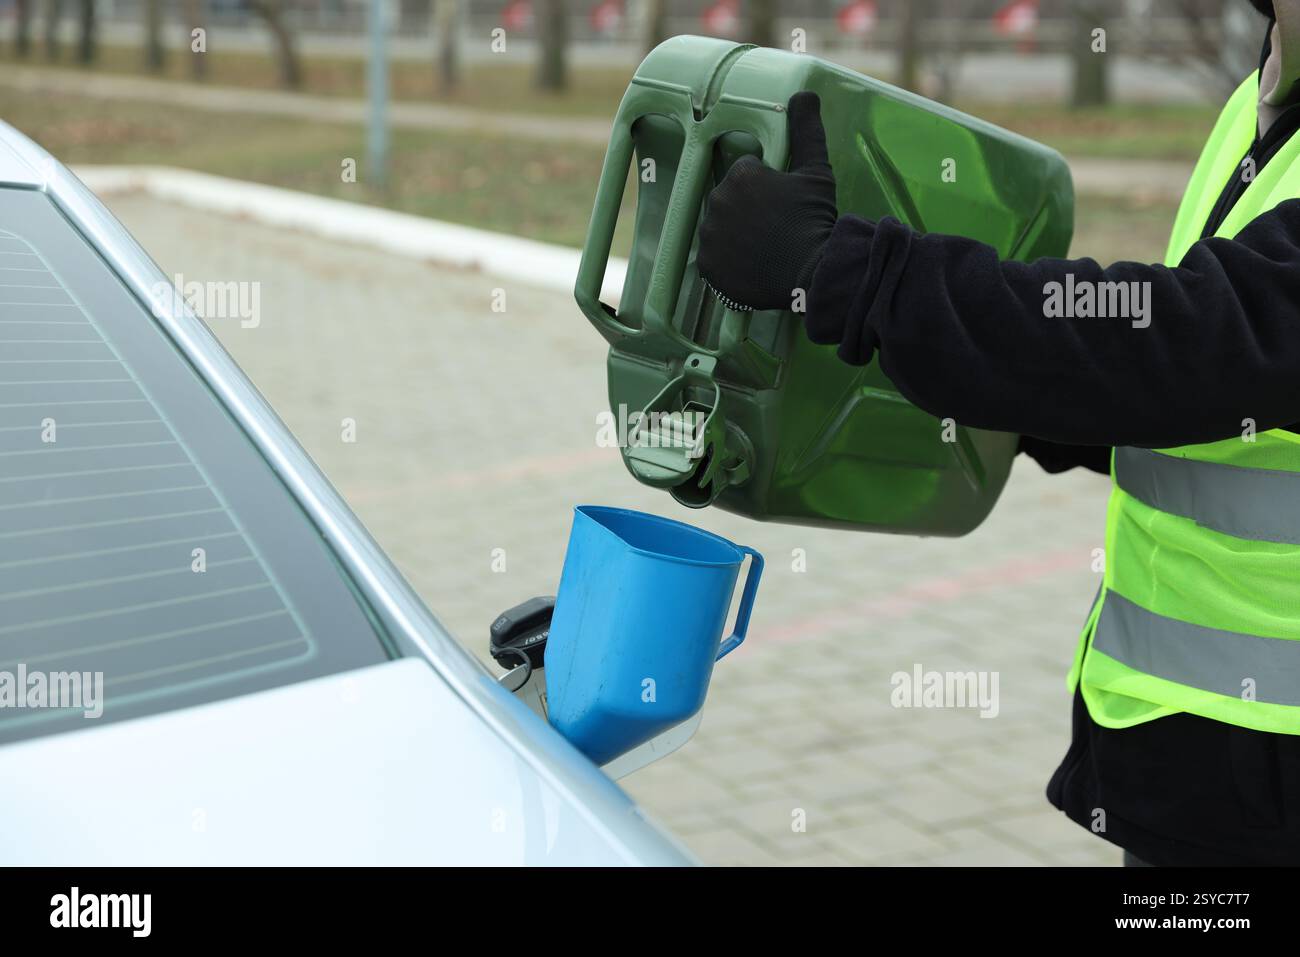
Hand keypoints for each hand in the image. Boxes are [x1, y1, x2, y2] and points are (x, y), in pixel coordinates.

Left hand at [697, 91, 837, 312]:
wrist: (813, 274)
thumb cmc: (816, 219)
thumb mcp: (817, 171)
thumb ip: (806, 130)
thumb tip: (804, 94)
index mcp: (740, 175)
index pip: (746, 173)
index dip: (767, 187)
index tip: (783, 203)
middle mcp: (718, 201)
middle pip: (730, 199)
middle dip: (747, 209)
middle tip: (775, 226)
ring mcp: (710, 236)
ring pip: (720, 228)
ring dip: (735, 234)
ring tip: (764, 247)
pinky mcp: (708, 266)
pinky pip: (714, 258)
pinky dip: (728, 261)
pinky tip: (751, 264)